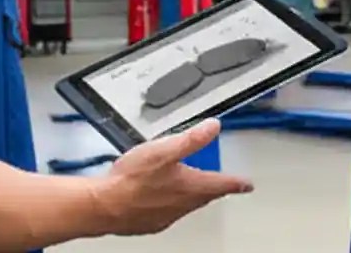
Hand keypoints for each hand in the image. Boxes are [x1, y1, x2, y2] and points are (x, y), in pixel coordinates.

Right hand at [93, 118, 253, 235]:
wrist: (104, 206)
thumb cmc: (131, 180)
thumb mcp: (164, 149)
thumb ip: (191, 138)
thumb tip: (213, 127)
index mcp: (191, 186)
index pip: (222, 184)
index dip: (236, 182)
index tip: (246, 184)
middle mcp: (182, 204)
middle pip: (206, 196)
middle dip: (214, 188)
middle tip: (220, 184)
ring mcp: (167, 216)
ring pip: (188, 205)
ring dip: (193, 195)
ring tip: (192, 187)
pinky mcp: (151, 222)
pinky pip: (169, 213)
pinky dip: (172, 203)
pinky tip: (161, 197)